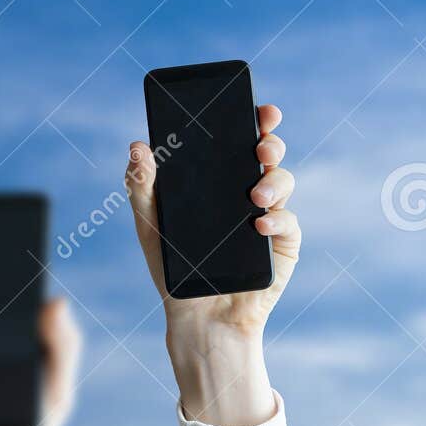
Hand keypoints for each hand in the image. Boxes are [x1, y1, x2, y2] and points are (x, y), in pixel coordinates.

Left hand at [125, 103, 297, 425]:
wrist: (196, 318)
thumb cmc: (174, 268)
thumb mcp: (150, 224)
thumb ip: (143, 186)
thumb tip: (137, 146)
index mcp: (220, 179)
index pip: (240, 139)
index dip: (254, 119)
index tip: (257, 108)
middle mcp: (249, 192)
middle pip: (268, 153)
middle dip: (270, 141)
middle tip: (260, 145)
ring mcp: (269, 217)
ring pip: (283, 182)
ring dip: (274, 180)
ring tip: (254, 195)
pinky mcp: (282, 245)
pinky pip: (288, 223)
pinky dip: (276, 220)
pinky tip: (257, 224)